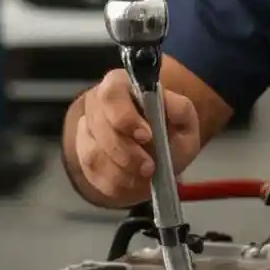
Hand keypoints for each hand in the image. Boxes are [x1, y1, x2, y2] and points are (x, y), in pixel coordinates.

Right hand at [74, 69, 200, 204]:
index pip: (110, 95)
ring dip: (122, 171)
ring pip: (93, 155)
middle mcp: (96, 106)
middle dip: (126, 153)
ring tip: (146, 175)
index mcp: (119, 86)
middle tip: (149, 166)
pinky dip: (117, 183)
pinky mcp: (85, 158)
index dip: (125, 117)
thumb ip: (179, 108)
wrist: (165, 151)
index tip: (146, 136)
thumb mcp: (185, 117)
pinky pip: (94, 175)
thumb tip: (168, 105)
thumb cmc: (171, 128)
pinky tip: (135, 181)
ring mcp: (87, 132)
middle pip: (100, 129)